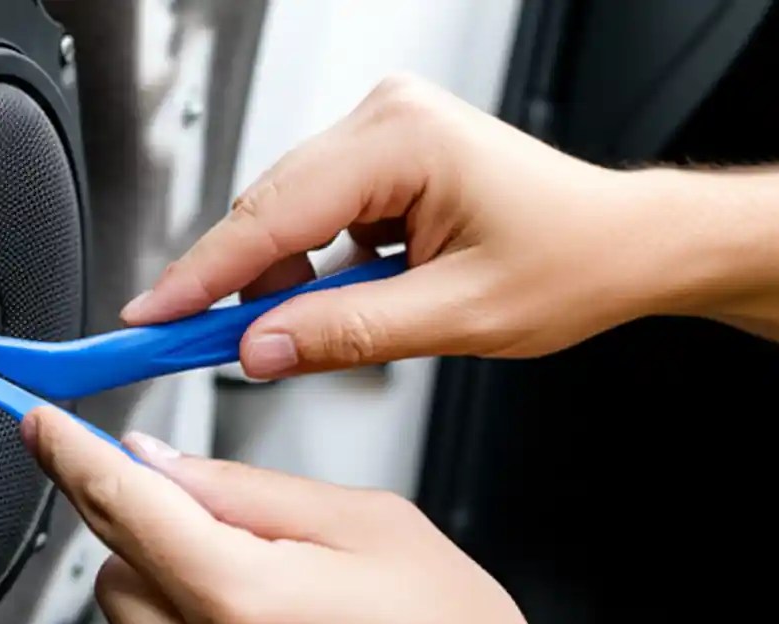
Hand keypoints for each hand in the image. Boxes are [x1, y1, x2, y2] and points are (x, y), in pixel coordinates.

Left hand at [23, 406, 611, 623]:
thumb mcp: (369, 527)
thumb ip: (249, 489)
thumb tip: (162, 462)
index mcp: (246, 601)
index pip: (120, 505)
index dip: (70, 452)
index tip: (39, 423)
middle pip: (115, 566)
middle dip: (153, 527)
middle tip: (233, 523)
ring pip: (134, 618)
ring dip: (176, 583)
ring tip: (279, 596)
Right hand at [118, 73, 770, 375]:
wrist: (625, 244)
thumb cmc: (573, 261)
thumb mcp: (454, 317)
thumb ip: (344, 333)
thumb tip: (258, 348)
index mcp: (402, 141)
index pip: (273, 216)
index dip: (202, 276)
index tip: (153, 317)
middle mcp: (384, 120)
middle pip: (267, 208)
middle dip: (227, 283)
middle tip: (183, 342)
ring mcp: (381, 133)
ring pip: (284, 212)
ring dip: (268, 279)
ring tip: (273, 335)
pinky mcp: (382, 159)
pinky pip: (313, 213)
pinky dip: (299, 265)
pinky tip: (307, 303)